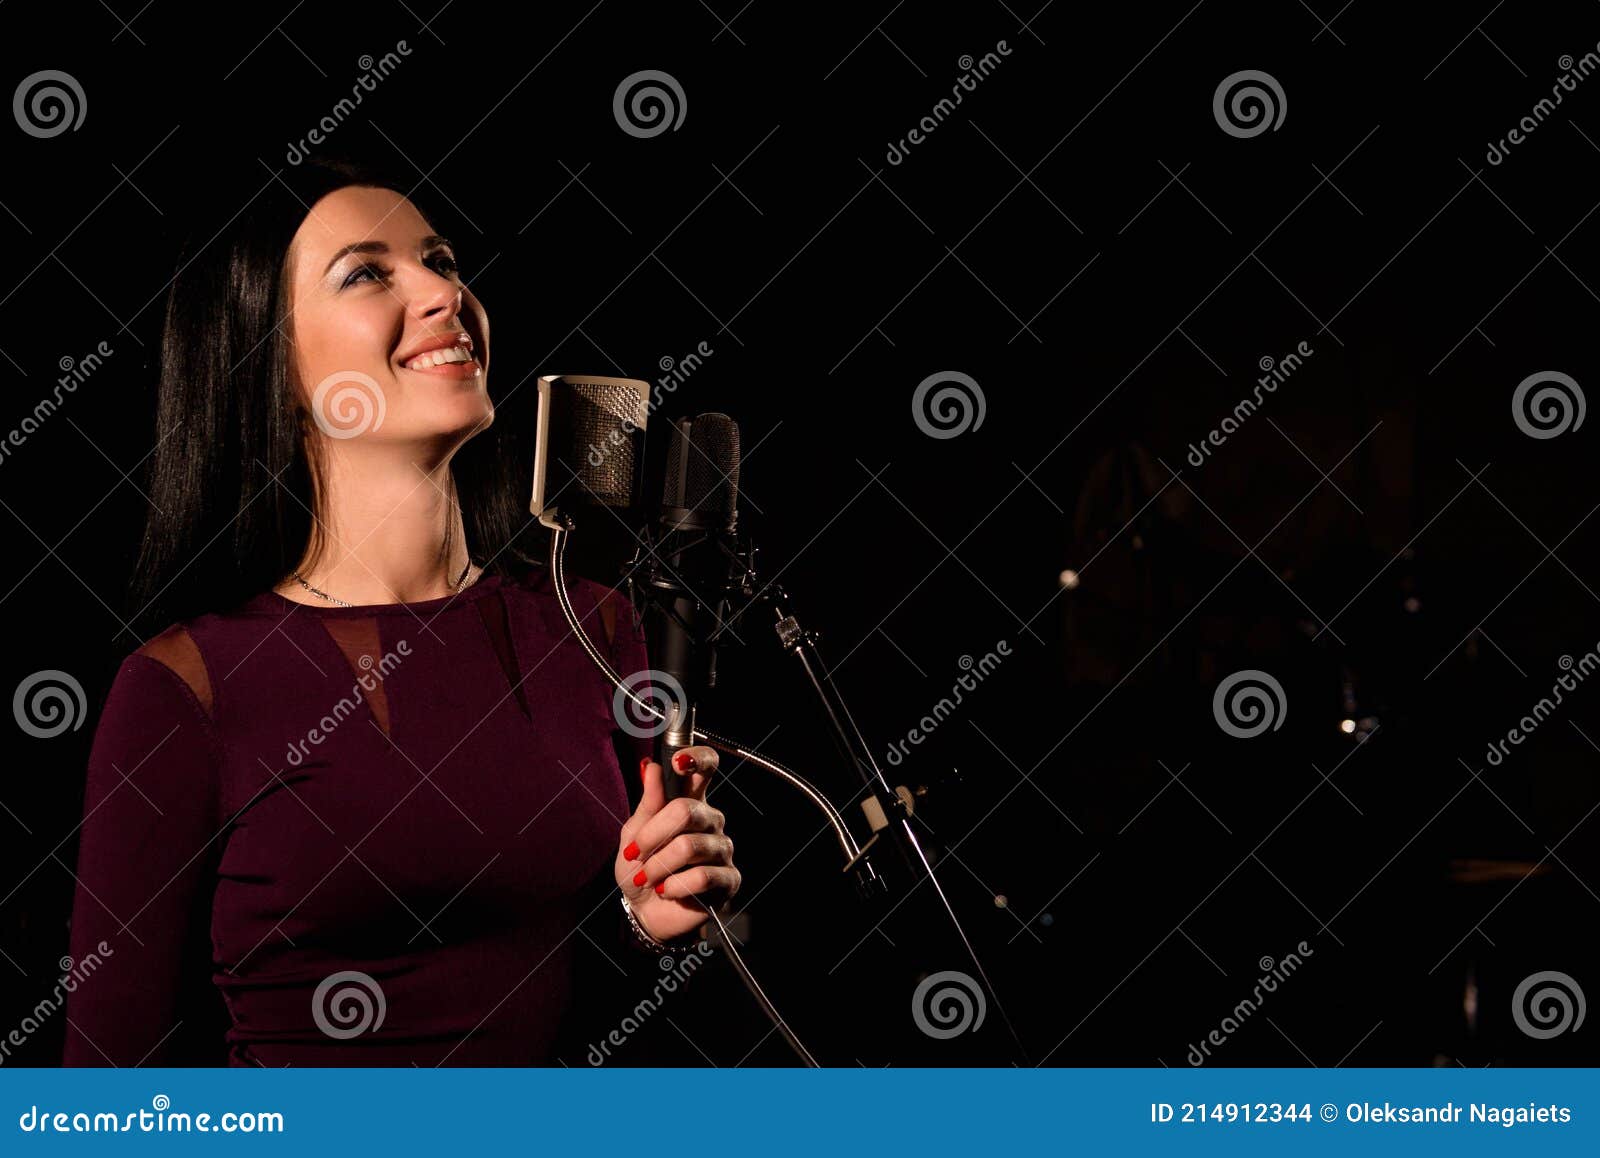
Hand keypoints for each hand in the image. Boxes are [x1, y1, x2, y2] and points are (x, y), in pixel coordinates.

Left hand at [614, 745, 739, 943]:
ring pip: (689, 846)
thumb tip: (651, 767)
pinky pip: (703, 876)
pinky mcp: (729, 879)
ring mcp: (722, 848)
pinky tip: (667, 891)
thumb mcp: (633, 834)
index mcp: (690, 801)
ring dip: (658, 866)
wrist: (644, 911)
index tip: (677, 762)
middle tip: (634, 854)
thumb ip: (647, 803)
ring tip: (648, 878)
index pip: (707, 767)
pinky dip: (675, 885)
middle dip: (652, 835)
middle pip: (686, 810)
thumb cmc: (639, 868)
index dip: (697, 759)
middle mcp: (710, 820)